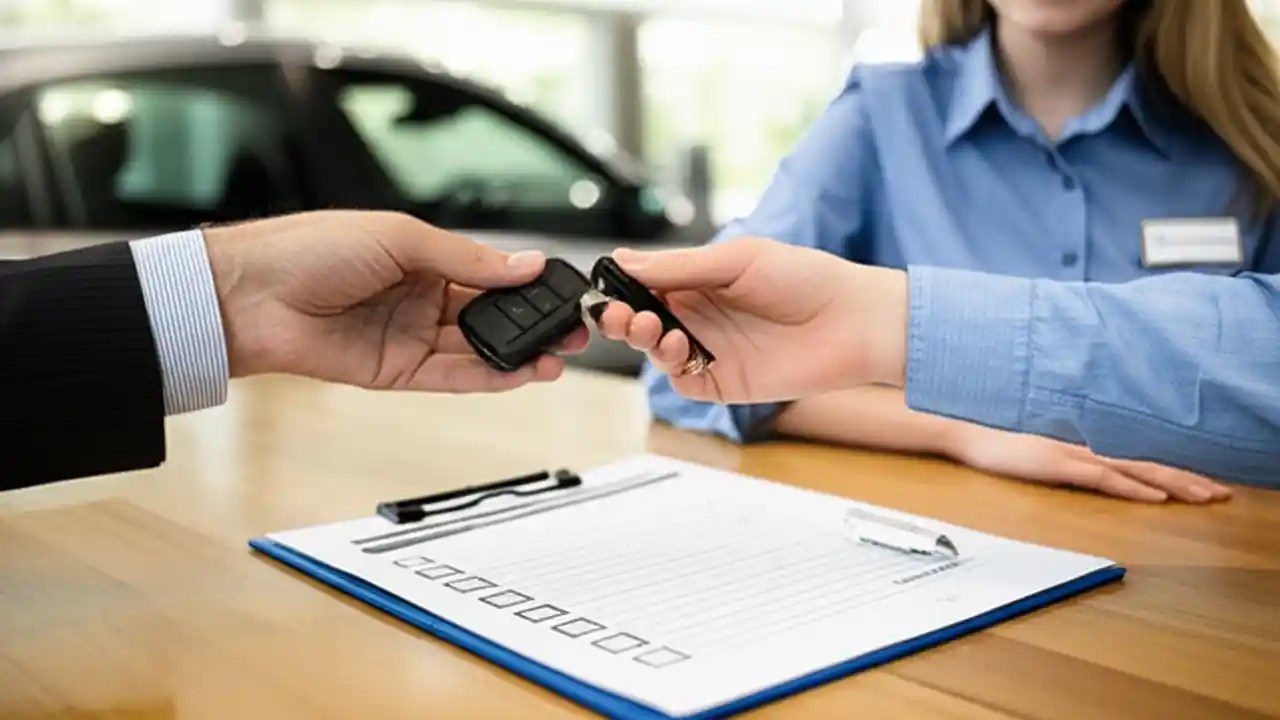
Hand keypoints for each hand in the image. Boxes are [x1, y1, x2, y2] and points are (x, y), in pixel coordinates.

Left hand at [205, 211, 587, 392]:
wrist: (250, 295)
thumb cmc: (310, 249)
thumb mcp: (400, 239)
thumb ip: (467, 260)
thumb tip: (525, 265)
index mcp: (423, 257)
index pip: (490, 274)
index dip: (527, 286)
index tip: (563, 292)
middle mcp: (422, 298)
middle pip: (492, 317)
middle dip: (534, 326)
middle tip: (575, 331)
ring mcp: (411, 336)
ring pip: (478, 351)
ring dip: (520, 355)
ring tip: (559, 357)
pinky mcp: (396, 372)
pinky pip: (452, 377)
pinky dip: (489, 377)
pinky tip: (522, 373)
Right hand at [596, 238, 907, 402]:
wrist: (854, 323)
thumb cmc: (808, 278)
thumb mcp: (738, 258)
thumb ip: (679, 265)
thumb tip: (624, 259)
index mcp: (701, 280)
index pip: (645, 285)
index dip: (622, 288)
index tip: (608, 288)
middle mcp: (702, 315)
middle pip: (642, 321)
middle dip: (623, 319)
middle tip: (623, 315)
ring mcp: (711, 349)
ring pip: (655, 352)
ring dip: (644, 340)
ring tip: (655, 328)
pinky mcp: (724, 382)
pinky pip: (683, 381)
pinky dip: (672, 368)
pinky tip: (682, 348)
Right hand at [946, 423, 1231, 502]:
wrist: (965, 428)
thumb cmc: (995, 438)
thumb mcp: (1036, 447)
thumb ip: (1064, 455)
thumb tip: (1089, 467)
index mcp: (1082, 441)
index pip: (1137, 456)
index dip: (1172, 468)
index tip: (1202, 480)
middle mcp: (1085, 444)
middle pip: (1147, 461)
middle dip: (1188, 477)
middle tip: (1223, 492)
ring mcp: (1072, 453)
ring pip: (1135, 469)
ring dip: (1174, 483)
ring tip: (1206, 496)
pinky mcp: (1057, 464)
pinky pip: (1104, 478)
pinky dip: (1133, 488)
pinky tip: (1157, 497)